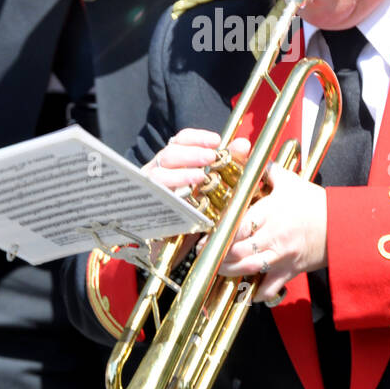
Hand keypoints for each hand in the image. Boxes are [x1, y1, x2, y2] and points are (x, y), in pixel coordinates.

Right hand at [143, 129, 249, 265]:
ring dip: (180, 173)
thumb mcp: (213, 189)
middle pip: (168, 154)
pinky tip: (186, 196)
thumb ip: (229, 165)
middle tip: (211, 157)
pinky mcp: (145, 210)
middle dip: (191, 153)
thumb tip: (243, 144)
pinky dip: (170, 195)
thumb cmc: (192, 214)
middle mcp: (158, 172)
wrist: (171, 251)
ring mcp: (149, 191)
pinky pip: (153, 198)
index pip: (180, 141)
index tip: (216, 141)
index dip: (197, 138)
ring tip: (201, 176)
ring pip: (157, 174)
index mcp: (173, 163)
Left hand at [217, 163, 327, 304]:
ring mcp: (281, 255)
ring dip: (230, 271)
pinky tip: (247, 290)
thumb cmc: (316, 203)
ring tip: (219, 269)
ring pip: (248, 268)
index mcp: (270, 212)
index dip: (219, 234)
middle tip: (206, 255)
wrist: (343, 225)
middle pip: (237, 250)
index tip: (206, 237)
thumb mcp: (291, 182)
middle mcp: (273, 235)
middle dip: (218, 255)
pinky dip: (256, 292)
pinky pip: (270, 287)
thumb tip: (251, 157)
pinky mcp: (291, 271)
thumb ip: (268, 172)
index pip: (237, 225)